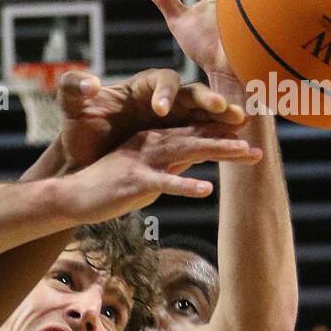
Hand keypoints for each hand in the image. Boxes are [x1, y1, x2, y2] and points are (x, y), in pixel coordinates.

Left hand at [54, 67, 245, 170]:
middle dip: (208, 101)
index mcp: (142, 87)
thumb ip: (73, 88)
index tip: (160, 110)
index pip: (162, 81)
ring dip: (222, 120)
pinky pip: (201, 140)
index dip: (165, 92)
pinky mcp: (177, 143)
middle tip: (222, 109)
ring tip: (240, 125)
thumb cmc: (80, 129)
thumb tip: (92, 83)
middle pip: (193, 94)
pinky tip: (233, 150)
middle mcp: (165, 101)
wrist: (84, 159)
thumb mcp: (70, 107)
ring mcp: (175, 122)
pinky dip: (216, 142)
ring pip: (205, 117)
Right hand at [57, 123, 261, 224]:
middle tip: (258, 149)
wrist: (72, 197)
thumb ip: (170, 163)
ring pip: (185, 151)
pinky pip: (163, 182)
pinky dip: (185, 185)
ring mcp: (142, 161)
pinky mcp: (134, 181)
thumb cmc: (108, 187)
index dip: (222, 134)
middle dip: (228, 140)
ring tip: (244, 153)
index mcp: (153, 140)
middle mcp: (150, 144)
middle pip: (195, 138)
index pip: (193, 133)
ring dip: (216, 150)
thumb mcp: (145, 172)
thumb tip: (200, 159)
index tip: (251, 139)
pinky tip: (206, 189)